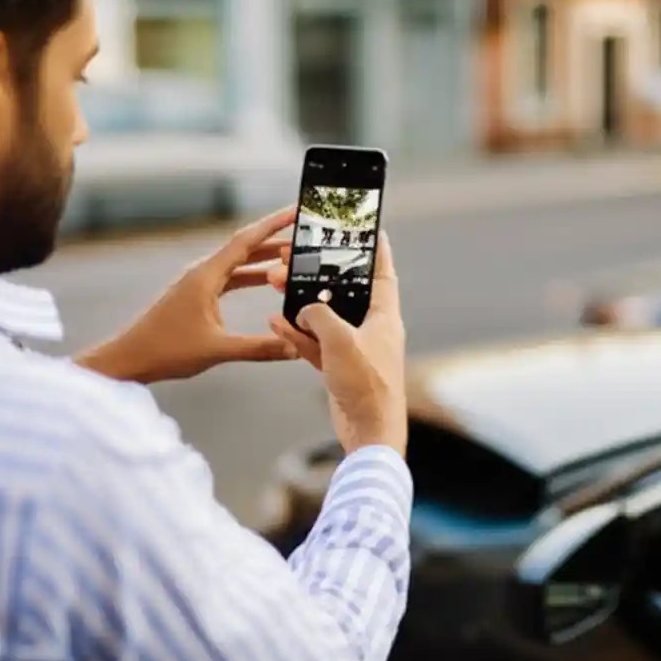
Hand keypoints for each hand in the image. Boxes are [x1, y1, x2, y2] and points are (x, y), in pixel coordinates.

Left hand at [77, 207, 299, 383]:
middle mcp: (202, 272)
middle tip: (305, 237)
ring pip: (239, 264)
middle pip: (246, 248)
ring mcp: (198, 283)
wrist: (129, 359)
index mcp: (206, 275)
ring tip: (294, 259)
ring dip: (266, 261)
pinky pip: (231, 278)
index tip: (296, 211)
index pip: (247, 240)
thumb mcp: (217, 349)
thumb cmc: (165, 350)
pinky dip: (252, 277)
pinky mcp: (197, 296)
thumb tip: (294, 348)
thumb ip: (259, 348)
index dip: (274, 224)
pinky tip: (267, 283)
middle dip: (277, 241)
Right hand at [268, 234, 407, 456]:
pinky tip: (276, 320)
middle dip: (319, 274)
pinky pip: (315, 343)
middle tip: (295, 257)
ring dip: (301, 303)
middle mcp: (371, 329)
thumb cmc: (366, 384)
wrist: (368, 431)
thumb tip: (306, 309)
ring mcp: (354, 348)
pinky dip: (297, 332)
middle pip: (344, 291)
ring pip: (325, 316)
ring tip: (276, 283)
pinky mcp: (339, 368)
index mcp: (384, 316)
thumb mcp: (340, 340)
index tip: (369, 229)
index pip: (382, 272)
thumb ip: (320, 314)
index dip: (376, 250)